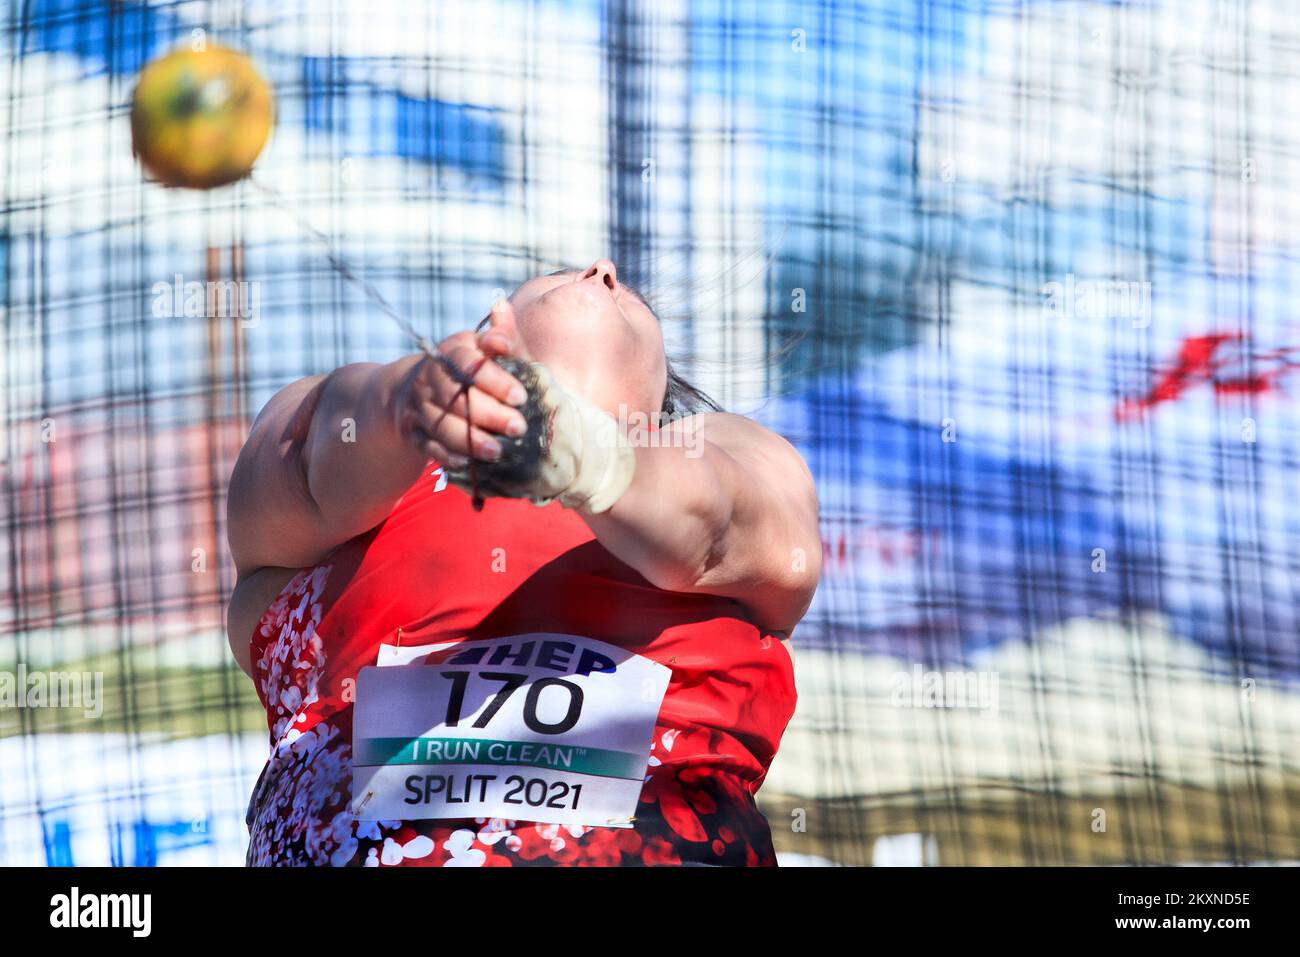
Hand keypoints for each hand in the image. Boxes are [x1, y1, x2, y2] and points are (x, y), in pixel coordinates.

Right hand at [397, 300, 529, 468]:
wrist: (410, 390)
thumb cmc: (464, 367)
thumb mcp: (479, 347)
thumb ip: (498, 334)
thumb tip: (501, 307)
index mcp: (450, 352)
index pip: (468, 364)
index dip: (493, 380)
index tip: (520, 396)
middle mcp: (430, 378)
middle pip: (458, 398)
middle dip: (490, 415)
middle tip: (518, 428)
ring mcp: (419, 407)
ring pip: (442, 425)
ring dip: (470, 440)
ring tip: (498, 452)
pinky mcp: (413, 432)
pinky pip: (427, 446)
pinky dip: (446, 456)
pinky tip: (467, 464)